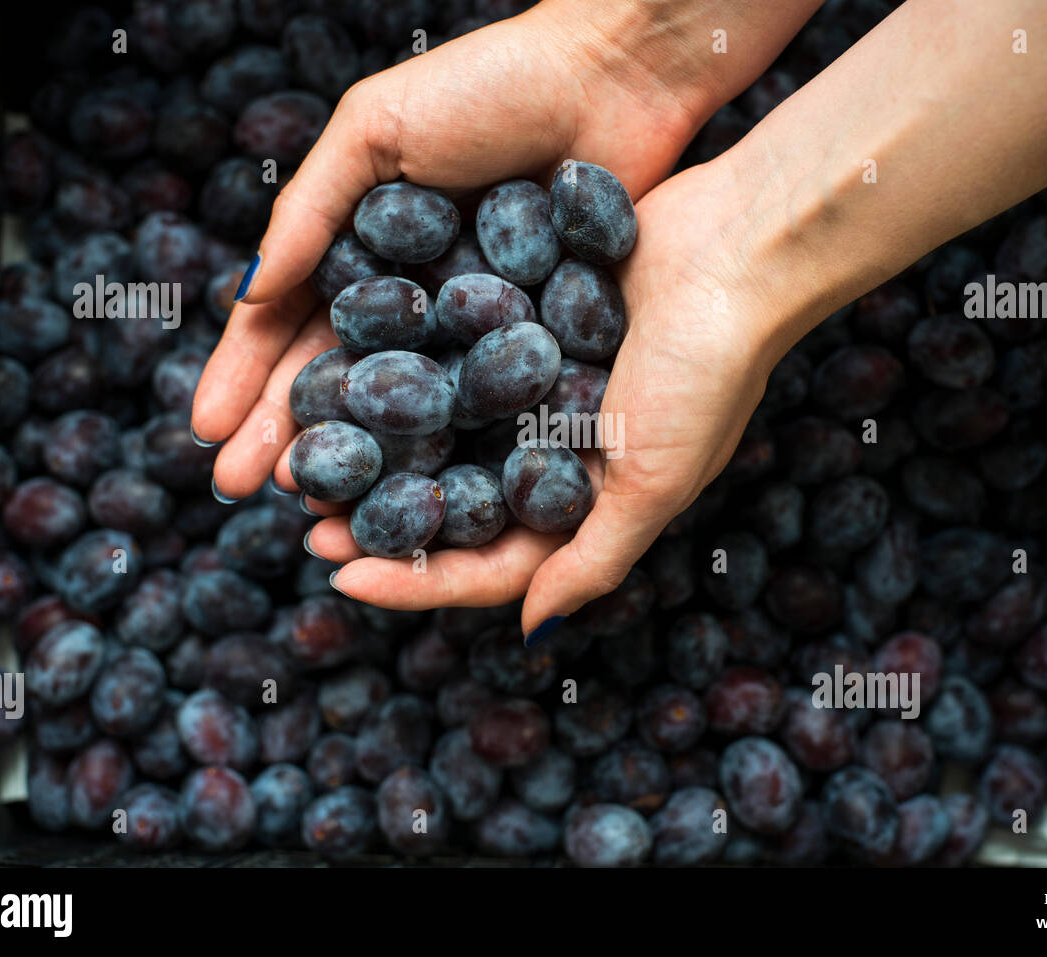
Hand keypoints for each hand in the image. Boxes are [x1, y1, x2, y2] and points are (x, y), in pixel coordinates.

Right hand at [190, 1, 714, 500]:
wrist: (611, 76)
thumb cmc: (489, 85)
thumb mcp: (376, 129)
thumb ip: (311, 209)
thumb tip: (247, 294)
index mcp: (362, 249)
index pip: (290, 323)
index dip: (246, 378)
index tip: (207, 432)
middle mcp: (412, 298)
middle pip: (339, 379)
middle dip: (287, 434)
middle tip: (241, 490)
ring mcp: (472, 328)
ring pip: (404, 406)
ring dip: (356, 457)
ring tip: (313, 505)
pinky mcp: (537, 344)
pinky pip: (482, 405)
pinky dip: (447, 446)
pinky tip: (413, 488)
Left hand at [304, 157, 788, 635]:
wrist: (741, 242)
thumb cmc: (710, 369)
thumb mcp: (657, 480)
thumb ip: (593, 559)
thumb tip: (530, 634)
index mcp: (584, 501)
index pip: (489, 561)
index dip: (416, 578)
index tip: (341, 579)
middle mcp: (552, 448)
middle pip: (452, 500)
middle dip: (379, 516)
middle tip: (305, 518)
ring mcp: (534, 384)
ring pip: (439, 428)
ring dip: (376, 443)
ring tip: (307, 449)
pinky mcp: (521, 318)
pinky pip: (450, 350)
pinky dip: (403, 365)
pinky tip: (347, 365)